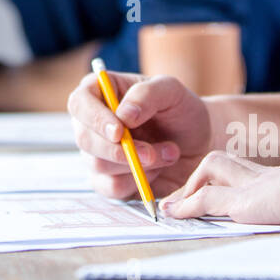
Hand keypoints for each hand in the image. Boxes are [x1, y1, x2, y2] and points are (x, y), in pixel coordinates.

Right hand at [67, 70, 212, 199]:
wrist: (200, 142)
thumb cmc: (181, 110)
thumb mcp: (171, 91)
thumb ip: (146, 95)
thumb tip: (122, 115)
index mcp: (100, 93)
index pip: (79, 103)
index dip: (94, 118)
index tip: (119, 131)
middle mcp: (92, 124)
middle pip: (85, 139)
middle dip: (120, 149)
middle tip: (152, 152)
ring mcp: (98, 153)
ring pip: (99, 165)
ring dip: (138, 164)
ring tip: (169, 153)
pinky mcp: (109, 180)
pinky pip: (112, 187)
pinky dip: (138, 182)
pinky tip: (157, 169)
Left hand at [160, 149, 279, 224]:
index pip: (245, 170)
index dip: (227, 178)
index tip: (212, 191)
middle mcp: (263, 176)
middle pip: (222, 161)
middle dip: (201, 177)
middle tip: (184, 197)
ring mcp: (251, 185)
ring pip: (210, 169)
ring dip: (190, 187)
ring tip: (173, 206)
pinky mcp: (243, 201)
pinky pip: (205, 200)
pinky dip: (185, 207)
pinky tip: (171, 215)